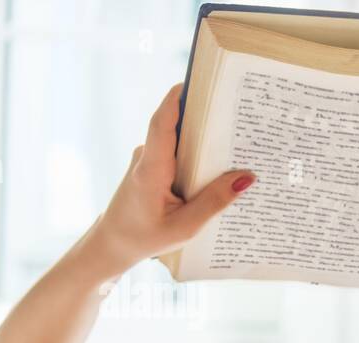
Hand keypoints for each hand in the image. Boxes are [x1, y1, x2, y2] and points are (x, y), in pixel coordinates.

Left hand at [86, 84, 254, 275]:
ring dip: (203, 139)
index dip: (177, 100)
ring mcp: (148, 161)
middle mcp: (147, 158)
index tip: (197, 82)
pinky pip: (177, 154)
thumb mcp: (185, 227)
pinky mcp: (152, 168)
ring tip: (235, 138)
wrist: (112, 245)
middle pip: (175, 126)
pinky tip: (218, 165)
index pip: (162, 123)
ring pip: (178, 142)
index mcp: (151, 169)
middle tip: (233, 110)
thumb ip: (215, 202)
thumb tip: (246, 178)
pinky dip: (196, 155)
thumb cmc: (145, 237)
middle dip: (203, 116)